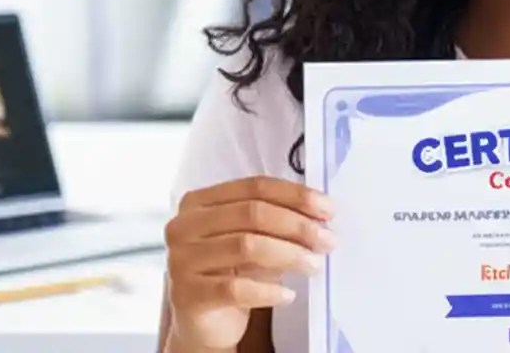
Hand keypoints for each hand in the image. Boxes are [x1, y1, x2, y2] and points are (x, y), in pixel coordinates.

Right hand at [165, 176, 335, 350]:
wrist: (206, 322)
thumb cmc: (232, 273)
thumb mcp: (253, 240)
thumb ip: (278, 223)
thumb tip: (321, 216)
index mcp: (198, 202)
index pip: (254, 187)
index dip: (295, 196)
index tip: (328, 209)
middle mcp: (184, 226)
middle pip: (252, 213)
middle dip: (297, 225)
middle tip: (327, 239)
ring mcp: (181, 260)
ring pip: (246, 246)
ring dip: (289, 254)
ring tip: (314, 264)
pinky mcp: (187, 294)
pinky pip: (236, 288)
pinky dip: (269, 291)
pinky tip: (288, 294)